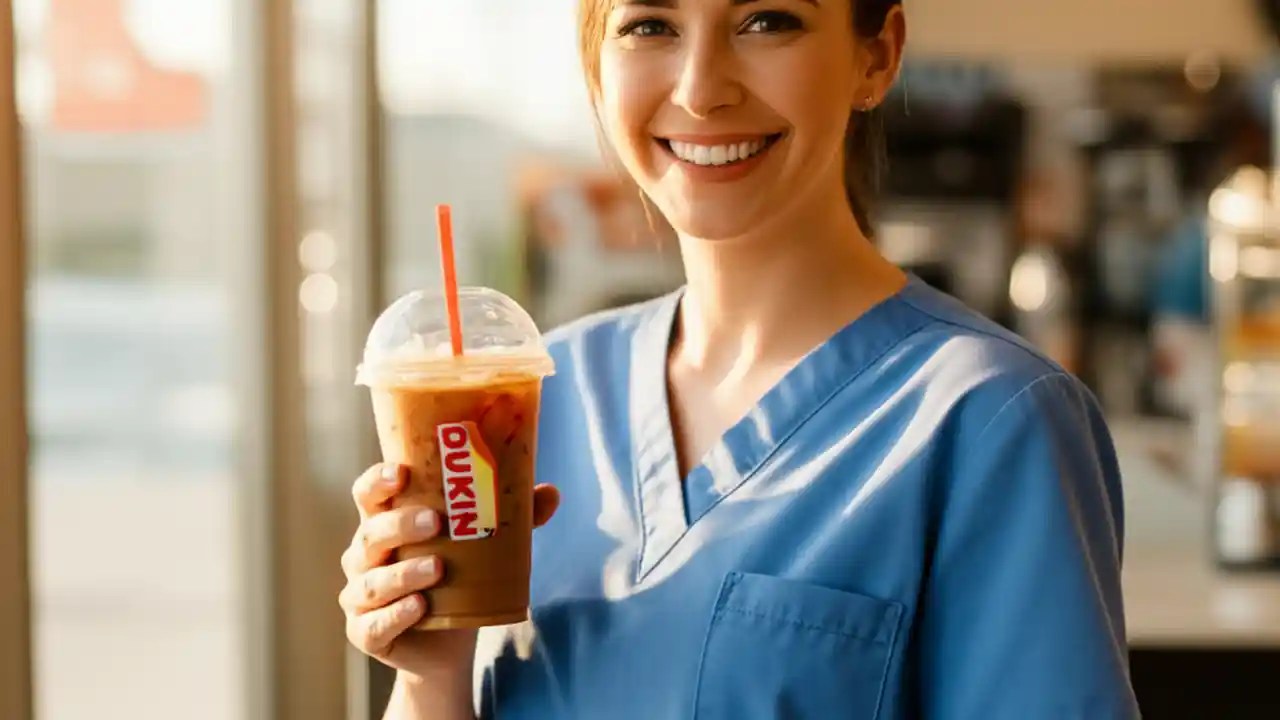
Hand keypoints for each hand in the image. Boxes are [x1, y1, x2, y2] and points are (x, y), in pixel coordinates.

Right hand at [339, 463, 560, 682]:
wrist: (447, 649)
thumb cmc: (458, 582)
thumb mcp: (484, 548)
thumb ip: (514, 520)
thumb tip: (550, 492)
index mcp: (385, 524)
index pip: (368, 495)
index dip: (377, 481)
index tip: (401, 473)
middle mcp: (364, 557)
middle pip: (370, 534)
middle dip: (400, 525)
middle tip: (436, 521)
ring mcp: (360, 596)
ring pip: (372, 581)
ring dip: (403, 573)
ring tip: (437, 567)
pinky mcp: (365, 633)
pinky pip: (375, 623)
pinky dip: (396, 614)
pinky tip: (419, 606)